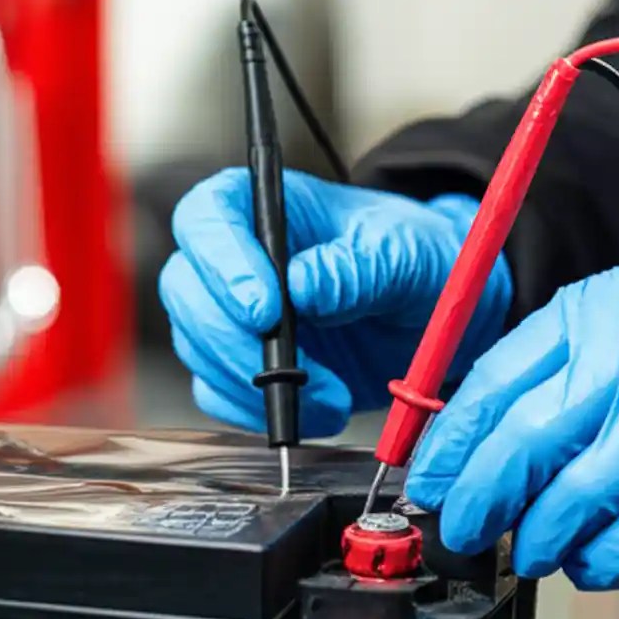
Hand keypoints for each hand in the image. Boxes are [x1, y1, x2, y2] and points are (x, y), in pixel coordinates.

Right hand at [160, 168, 511, 436]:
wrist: (433, 314)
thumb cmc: (417, 261)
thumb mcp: (404, 255)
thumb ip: (357, 267)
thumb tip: (303, 284)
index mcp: (271, 206)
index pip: (208, 216)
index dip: (222, 263)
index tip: (265, 311)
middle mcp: (240, 256)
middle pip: (185, 288)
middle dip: (231, 339)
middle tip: (293, 371)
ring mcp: (235, 313)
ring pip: (197, 347)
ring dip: (255, 385)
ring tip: (331, 398)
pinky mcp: (244, 365)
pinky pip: (219, 393)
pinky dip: (259, 411)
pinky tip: (317, 411)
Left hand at [405, 220, 618, 589]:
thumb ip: (579, 359)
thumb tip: (497, 436)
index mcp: (612, 303)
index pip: (498, 377)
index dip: (452, 441)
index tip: (430, 478)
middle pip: (523, 442)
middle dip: (478, 498)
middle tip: (462, 528)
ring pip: (574, 501)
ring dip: (538, 538)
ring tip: (529, 549)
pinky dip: (601, 560)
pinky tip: (591, 559)